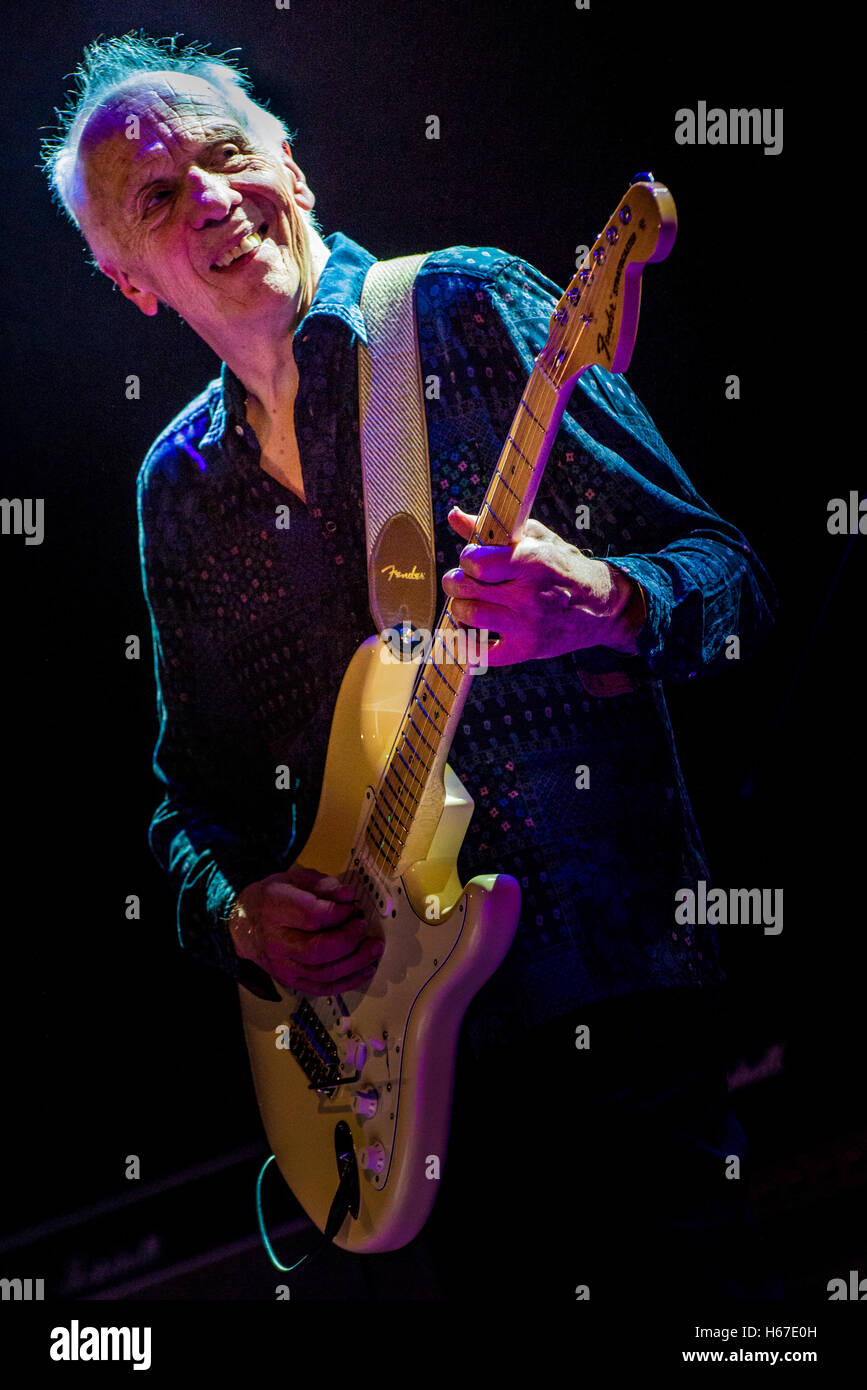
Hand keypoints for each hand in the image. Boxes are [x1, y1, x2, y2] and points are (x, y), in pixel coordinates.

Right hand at [227, 863, 383, 994]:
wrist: (243, 925)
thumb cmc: (272, 898)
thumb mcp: (294, 879)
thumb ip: (323, 885)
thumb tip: (350, 895)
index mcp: (276, 909)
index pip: (313, 917)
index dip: (341, 913)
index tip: (354, 907)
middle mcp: (277, 941)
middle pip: (319, 949)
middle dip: (350, 940)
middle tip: (364, 927)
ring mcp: (283, 965)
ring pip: (323, 973)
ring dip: (355, 963)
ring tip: (374, 950)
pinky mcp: (291, 981)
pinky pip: (322, 988)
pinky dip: (347, 982)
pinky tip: (365, 971)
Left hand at [442, 506, 644, 665]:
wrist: (603, 606)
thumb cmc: (564, 567)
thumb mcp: (538, 540)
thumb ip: (495, 529)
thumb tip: (455, 516)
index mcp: (530, 561)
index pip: (475, 561)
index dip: (466, 559)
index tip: (473, 561)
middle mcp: (527, 594)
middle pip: (464, 588)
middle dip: (455, 582)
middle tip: (463, 582)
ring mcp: (526, 625)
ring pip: (467, 616)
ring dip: (460, 609)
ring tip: (470, 604)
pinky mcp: (526, 650)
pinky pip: (481, 653)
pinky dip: (469, 644)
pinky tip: (473, 634)